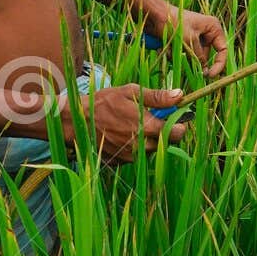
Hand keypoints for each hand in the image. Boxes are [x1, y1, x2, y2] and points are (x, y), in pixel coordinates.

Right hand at [60, 83, 190, 164]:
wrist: (76, 122)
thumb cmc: (103, 103)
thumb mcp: (130, 92)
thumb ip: (157, 97)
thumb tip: (180, 95)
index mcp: (146, 127)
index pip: (177, 134)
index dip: (180, 126)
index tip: (176, 118)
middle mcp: (141, 146)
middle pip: (166, 144)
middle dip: (164, 132)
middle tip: (153, 119)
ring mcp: (130, 157)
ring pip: (151, 150)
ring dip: (149, 139)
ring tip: (133, 124)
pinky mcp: (121, 162)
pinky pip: (136, 155)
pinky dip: (135, 146)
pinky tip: (122, 133)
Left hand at [148, 6, 229, 77]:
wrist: (153, 15)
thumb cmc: (174, 22)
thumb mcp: (189, 40)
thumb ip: (199, 57)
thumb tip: (205, 72)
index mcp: (213, 27)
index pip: (222, 50)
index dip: (218, 64)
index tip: (210, 76)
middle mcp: (206, 32)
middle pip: (206, 56)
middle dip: (194, 61)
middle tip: (185, 64)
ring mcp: (194, 37)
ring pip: (193, 57)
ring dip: (183, 58)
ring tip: (171, 50)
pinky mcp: (183, 42)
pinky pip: (184, 55)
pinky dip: (176, 55)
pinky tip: (167, 49)